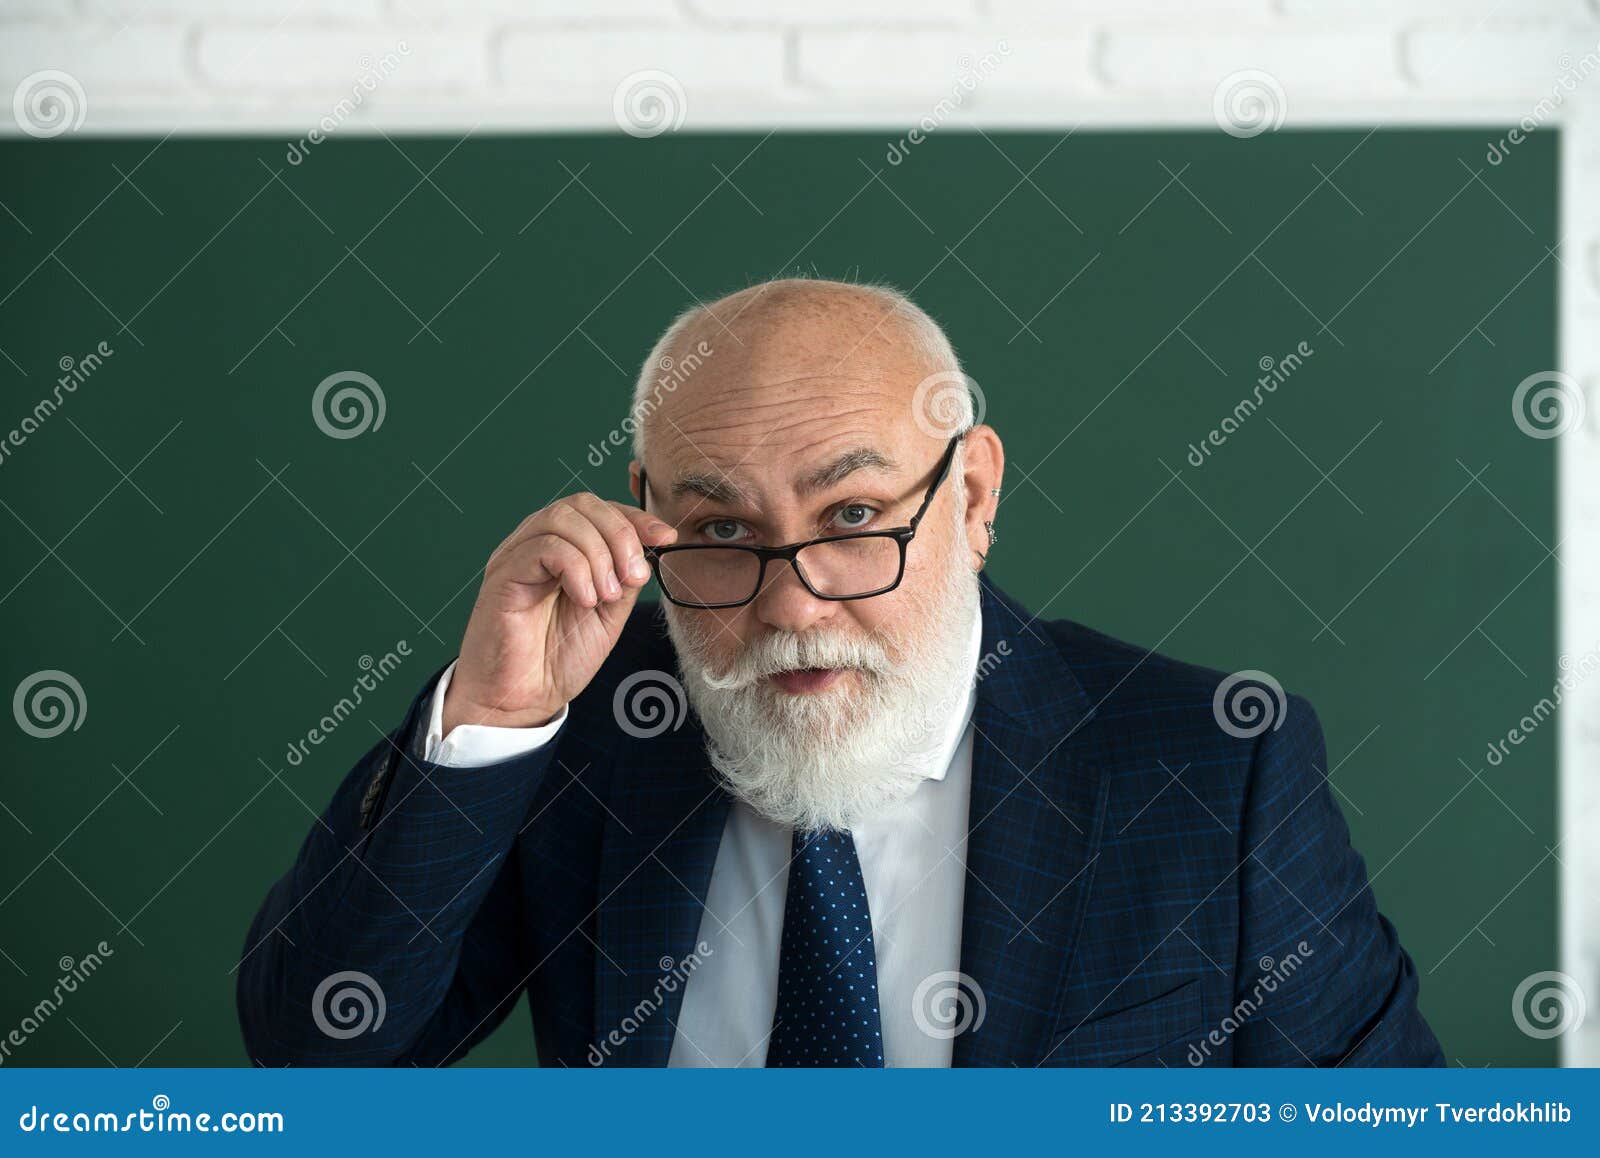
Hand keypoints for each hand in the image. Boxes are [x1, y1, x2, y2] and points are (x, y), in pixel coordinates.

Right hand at [442, 494, 676, 733]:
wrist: (523, 699)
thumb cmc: (557, 658)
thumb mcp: (608, 615)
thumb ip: (623, 580)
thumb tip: (646, 551)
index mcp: (564, 549)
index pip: (600, 511)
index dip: (636, 518)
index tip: (665, 538)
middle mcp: (537, 544)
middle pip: (582, 505)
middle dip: (620, 533)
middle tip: (632, 575)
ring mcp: (517, 556)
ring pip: (563, 519)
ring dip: (598, 554)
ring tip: (606, 595)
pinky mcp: (503, 575)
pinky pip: (543, 547)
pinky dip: (575, 568)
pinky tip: (585, 599)